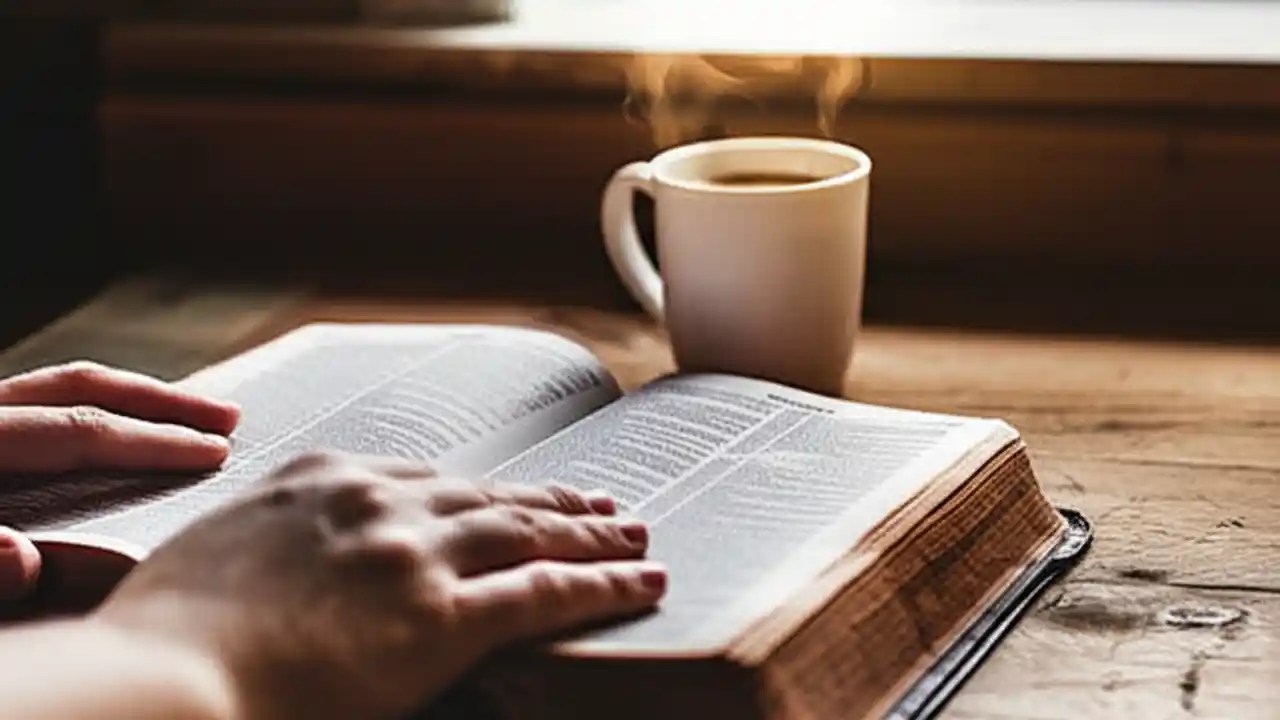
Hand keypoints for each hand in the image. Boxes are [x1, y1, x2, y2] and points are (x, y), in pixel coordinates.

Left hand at [0, 361, 239, 603]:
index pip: (79, 431)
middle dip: (162, 401)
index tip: (217, 453)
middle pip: (79, 387)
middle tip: (228, 417)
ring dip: (131, 401)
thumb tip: (21, 560)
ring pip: (57, 389)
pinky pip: (39, 405)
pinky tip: (119, 436)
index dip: (154, 442)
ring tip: (189, 415)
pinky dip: (91, 410)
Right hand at [95, 452, 665, 719]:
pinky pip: (544, 593)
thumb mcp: (219, 553)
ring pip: (529, 535)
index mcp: (323, 481)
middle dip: (551, 504)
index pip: (428, 478)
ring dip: (591, 535)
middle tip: (600, 505)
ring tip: (634, 533)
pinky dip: (603, 584)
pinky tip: (642, 580)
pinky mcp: (441, 616)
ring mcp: (415, 554)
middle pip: (491, 497)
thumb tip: (297, 566)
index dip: (483, 489)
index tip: (509, 494)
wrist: (159, 679)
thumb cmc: (166, 635)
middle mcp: (379, 503)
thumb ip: (277, 540)